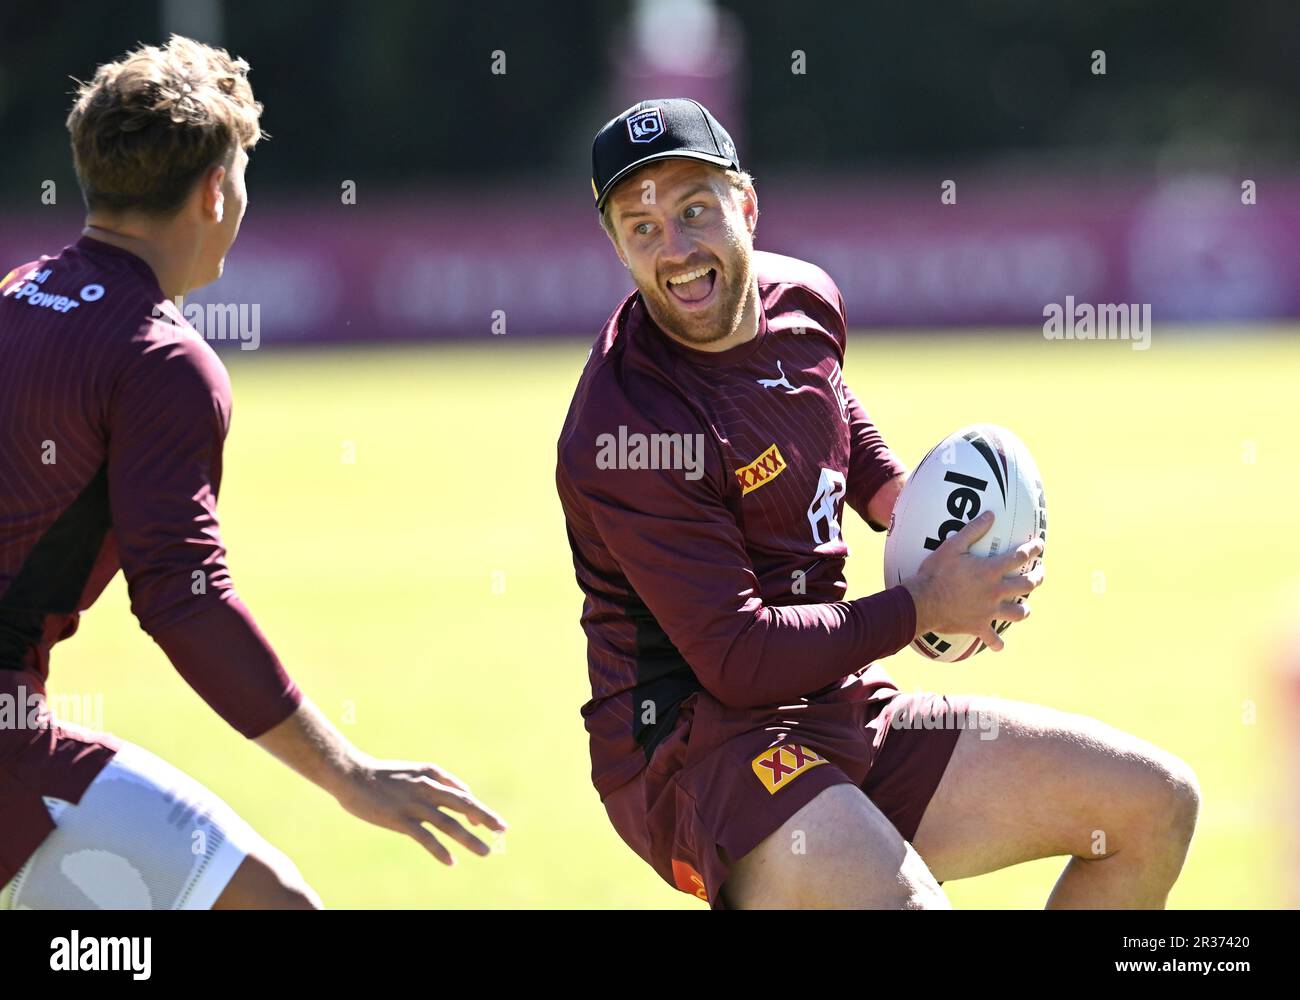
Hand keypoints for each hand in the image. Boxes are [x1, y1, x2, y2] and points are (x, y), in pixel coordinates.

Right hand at [333, 756, 507, 864]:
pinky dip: (440, 850)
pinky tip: (451, 861)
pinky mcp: (400, 819)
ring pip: (449, 824)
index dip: (476, 810)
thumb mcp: (415, 771)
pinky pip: (425, 838)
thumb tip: (461, 793)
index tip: (486, 824)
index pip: (462, 793)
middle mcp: (427, 787)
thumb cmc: (384, 775)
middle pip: (463, 805)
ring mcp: (414, 804)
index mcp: (432, 774)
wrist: (352, 774)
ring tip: (485, 852)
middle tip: (503, 830)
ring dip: (469, 839)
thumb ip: (437, 781)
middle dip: (486, 818)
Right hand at [902, 510, 1044, 651]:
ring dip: (1024, 609)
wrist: (923, 602)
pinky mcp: (978, 626)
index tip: (1039, 545)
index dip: (1033, 549)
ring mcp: (989, 611)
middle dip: (1038, 577)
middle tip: (1040, 573)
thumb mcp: (952, 546)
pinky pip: (992, 639)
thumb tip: (990, 514)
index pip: (1020, 557)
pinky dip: (997, 642)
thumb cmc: (935, 573)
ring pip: (1018, 613)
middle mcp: (996, 591)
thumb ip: (973, 530)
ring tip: (1025, 607)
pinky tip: (999, 644)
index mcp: (991, 571)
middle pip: (1027, 585)